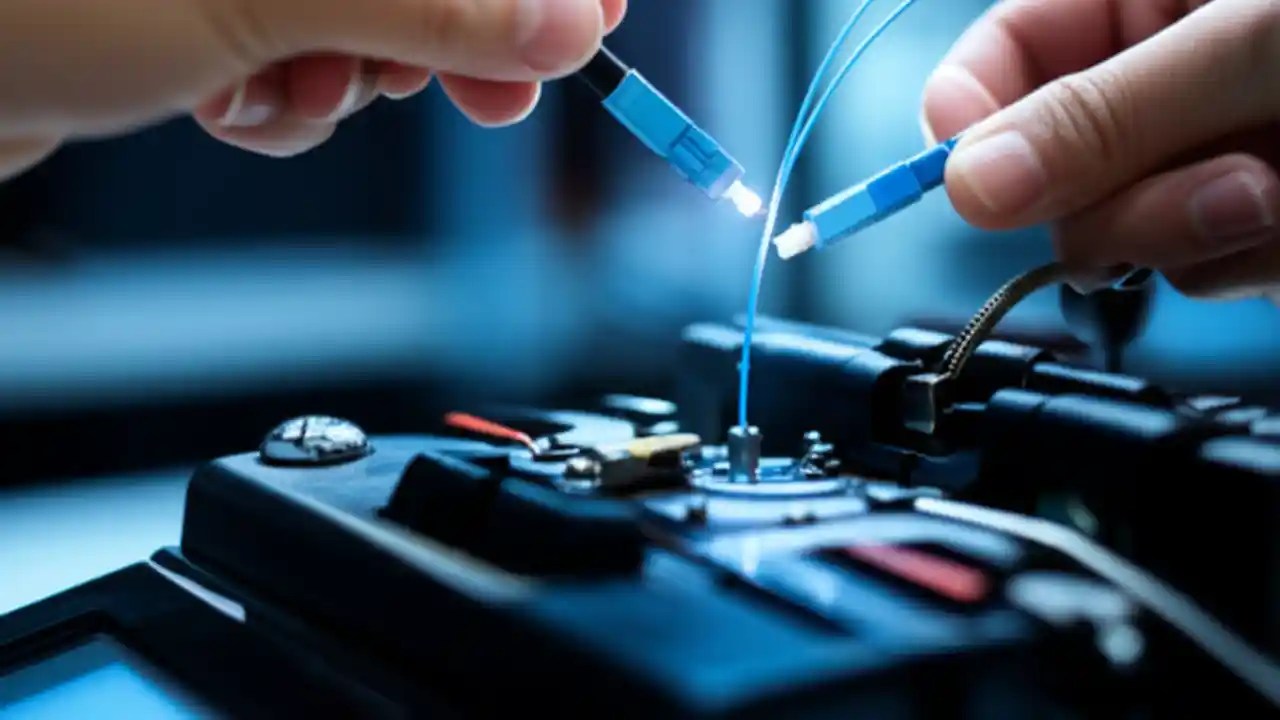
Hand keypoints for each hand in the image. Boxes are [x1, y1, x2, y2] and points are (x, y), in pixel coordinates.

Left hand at [0, 0, 625, 178]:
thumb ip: (435, 7)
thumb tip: (568, 24)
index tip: (593, 19)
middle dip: (454, 39)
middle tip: (494, 103)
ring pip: (368, 20)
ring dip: (351, 81)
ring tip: (289, 95)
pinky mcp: (203, 7)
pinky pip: (298, 58)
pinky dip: (284, 104)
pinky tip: (230, 108)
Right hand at [921, 0, 1279, 301]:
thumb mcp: (1246, 45)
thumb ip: (1104, 115)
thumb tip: (970, 187)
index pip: (1006, 50)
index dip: (971, 117)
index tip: (975, 188)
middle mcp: (1158, 76)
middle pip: (1052, 168)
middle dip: (1118, 201)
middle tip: (1216, 191)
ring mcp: (1198, 157)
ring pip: (1121, 236)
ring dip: (1190, 236)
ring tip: (1277, 197)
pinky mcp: (1244, 226)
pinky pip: (1196, 273)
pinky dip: (1249, 263)